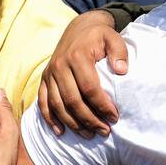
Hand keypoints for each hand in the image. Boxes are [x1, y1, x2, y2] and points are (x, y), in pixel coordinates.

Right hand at [39, 9, 127, 138]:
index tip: (114, 117)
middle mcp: (60, 66)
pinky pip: (43, 102)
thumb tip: (122, 71)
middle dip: (89, 119)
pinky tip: (61, 132)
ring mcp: (49, 74)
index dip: (102, 105)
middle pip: (72, 100)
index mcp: (77, 57)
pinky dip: (50, 118)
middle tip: (104, 131)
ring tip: (89, 135)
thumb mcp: (113, 37)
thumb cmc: (99, 36)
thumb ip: (119, 52)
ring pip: (57, 105)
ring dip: (73, 123)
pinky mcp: (44, 79)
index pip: (89, 88)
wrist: (78, 29)